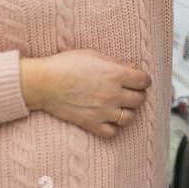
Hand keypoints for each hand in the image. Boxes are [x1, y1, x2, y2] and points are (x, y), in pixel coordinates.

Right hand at [20, 49, 150, 138]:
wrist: (44, 82)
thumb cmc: (66, 64)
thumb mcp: (94, 55)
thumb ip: (115, 63)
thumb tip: (130, 69)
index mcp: (115, 74)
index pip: (144, 81)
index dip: (143, 80)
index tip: (139, 80)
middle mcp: (112, 94)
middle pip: (140, 100)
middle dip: (137, 94)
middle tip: (130, 92)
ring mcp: (103, 111)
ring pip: (129, 118)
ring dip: (128, 111)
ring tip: (120, 106)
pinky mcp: (91, 123)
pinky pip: (112, 132)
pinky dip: (113, 127)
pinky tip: (108, 118)